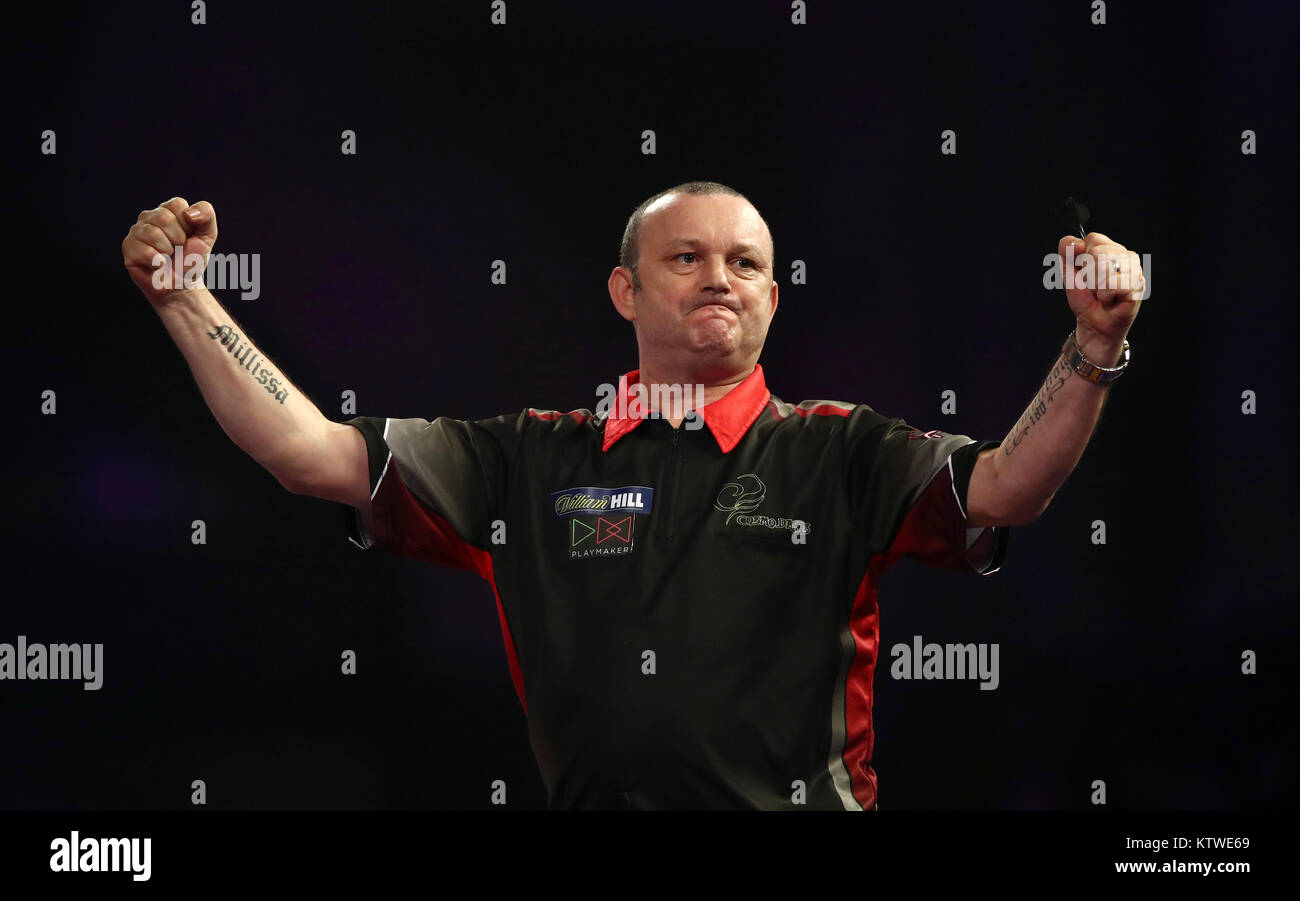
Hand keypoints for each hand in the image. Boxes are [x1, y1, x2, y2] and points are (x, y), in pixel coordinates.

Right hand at [122, 197, 217, 307]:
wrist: (182, 285)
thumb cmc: (192, 259)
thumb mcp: (207, 235)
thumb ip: (206, 215)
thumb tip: (189, 213)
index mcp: (167, 210)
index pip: (177, 204)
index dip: (187, 224)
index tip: (188, 236)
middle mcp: (149, 217)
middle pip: (163, 217)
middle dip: (178, 238)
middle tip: (177, 249)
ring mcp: (136, 231)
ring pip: (152, 233)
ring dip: (168, 250)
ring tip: (168, 256)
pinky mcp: (128, 247)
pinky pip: (145, 251)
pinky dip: (158, 262)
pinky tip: (158, 265)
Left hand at [1057, 232, 1144, 364]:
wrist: (1092, 324)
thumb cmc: (1085, 298)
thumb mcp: (1068, 272)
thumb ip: (1067, 251)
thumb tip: (1078, 243)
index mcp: (1109, 248)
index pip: (1093, 238)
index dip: (1081, 258)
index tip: (1083, 272)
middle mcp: (1124, 255)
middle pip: (1098, 252)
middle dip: (1088, 274)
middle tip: (1094, 286)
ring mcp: (1134, 269)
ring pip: (1106, 266)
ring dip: (1097, 286)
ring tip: (1102, 293)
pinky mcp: (1138, 284)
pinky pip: (1115, 283)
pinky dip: (1106, 295)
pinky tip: (1110, 299)